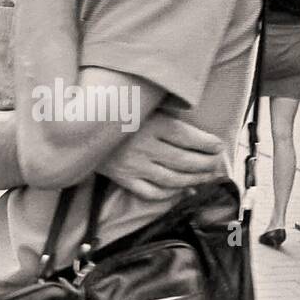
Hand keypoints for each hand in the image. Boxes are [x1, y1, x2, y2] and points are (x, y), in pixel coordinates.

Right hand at [99, 112, 226, 200]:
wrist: (81, 126)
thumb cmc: (119, 110)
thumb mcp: (145, 104)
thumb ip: (168, 114)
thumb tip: (196, 132)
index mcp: (152, 124)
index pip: (189, 138)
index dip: (209, 144)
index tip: (218, 146)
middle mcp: (145, 147)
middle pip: (185, 161)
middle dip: (207, 165)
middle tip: (217, 165)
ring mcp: (134, 166)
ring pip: (173, 180)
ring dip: (194, 181)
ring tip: (206, 178)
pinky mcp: (124, 178)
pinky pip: (151, 193)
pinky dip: (169, 195)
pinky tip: (181, 191)